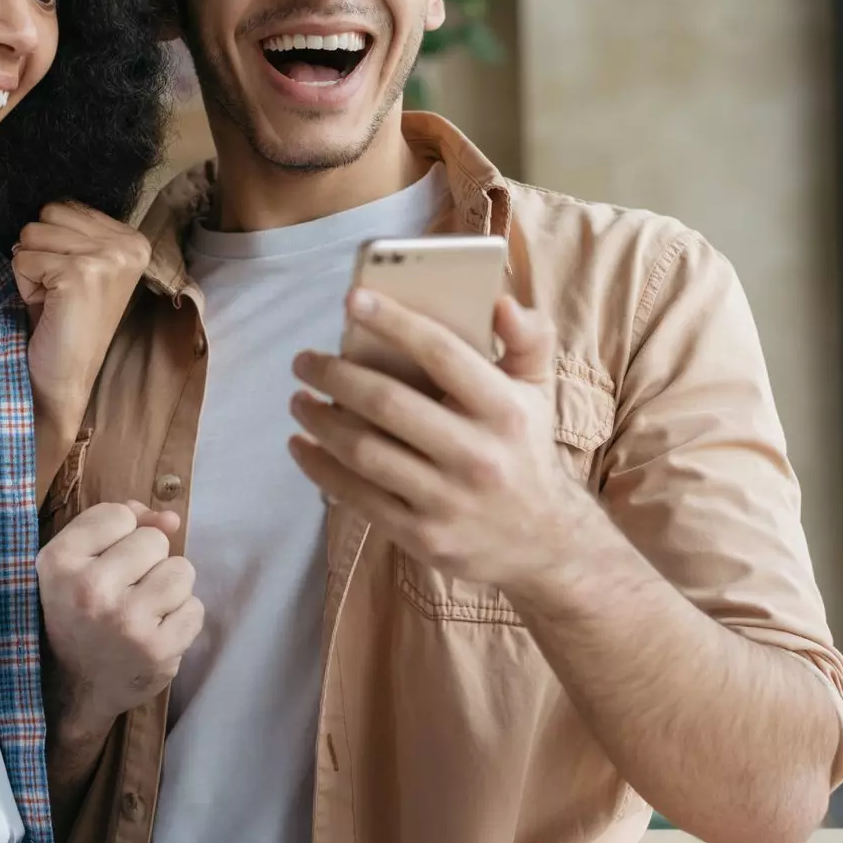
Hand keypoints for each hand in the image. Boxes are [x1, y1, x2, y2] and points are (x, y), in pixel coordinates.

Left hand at [13, 203, 151, 474]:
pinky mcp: (81, 274)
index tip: (67, 280)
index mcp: (133, 239)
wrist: (62, 378)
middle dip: (38, 251)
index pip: (64, 206)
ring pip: (31, 233)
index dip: (51, 242)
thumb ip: (73, 230)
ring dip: (29, 268)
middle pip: (47, 214)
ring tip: (50, 299)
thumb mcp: (79, 264)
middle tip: (56, 291)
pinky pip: (23, 258)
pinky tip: (45, 308)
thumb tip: (40, 200)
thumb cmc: (63, 321)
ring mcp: (108, 258)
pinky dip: (23, 284)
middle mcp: (128, 245)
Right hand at [37, 500, 203, 739]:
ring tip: (142, 610)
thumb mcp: (76, 561)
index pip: (118, 516)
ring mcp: (126, 621)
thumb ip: (119, 524)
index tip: (104, 564)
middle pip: (154, 539)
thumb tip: (171, 519)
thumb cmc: (78, 613)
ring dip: (169, 589)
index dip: (119, 537)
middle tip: (124, 592)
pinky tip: (154, 632)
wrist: (74, 688)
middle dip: (147, 561)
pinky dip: (180, 619)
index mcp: (60, 561)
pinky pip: (195, 608)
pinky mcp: (157, 650)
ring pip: (181, 570)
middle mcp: (90, 588)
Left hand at [287, 291, 606, 591]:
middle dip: (334, 375)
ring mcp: (448, 500)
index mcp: (505, 409)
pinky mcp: (423, 536)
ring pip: (364, 452)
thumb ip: (527, 339)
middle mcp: (477, 455)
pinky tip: (302, 446)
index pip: (441, 353)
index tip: (352, 299)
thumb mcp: (538, 390)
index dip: (393, 322)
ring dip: (319, 421)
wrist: (543, 543)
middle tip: (304, 361)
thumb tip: (500, 301)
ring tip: (299, 399)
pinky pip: (357, 496)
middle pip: (387, 404)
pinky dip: (320, 468)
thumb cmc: (525, 449)